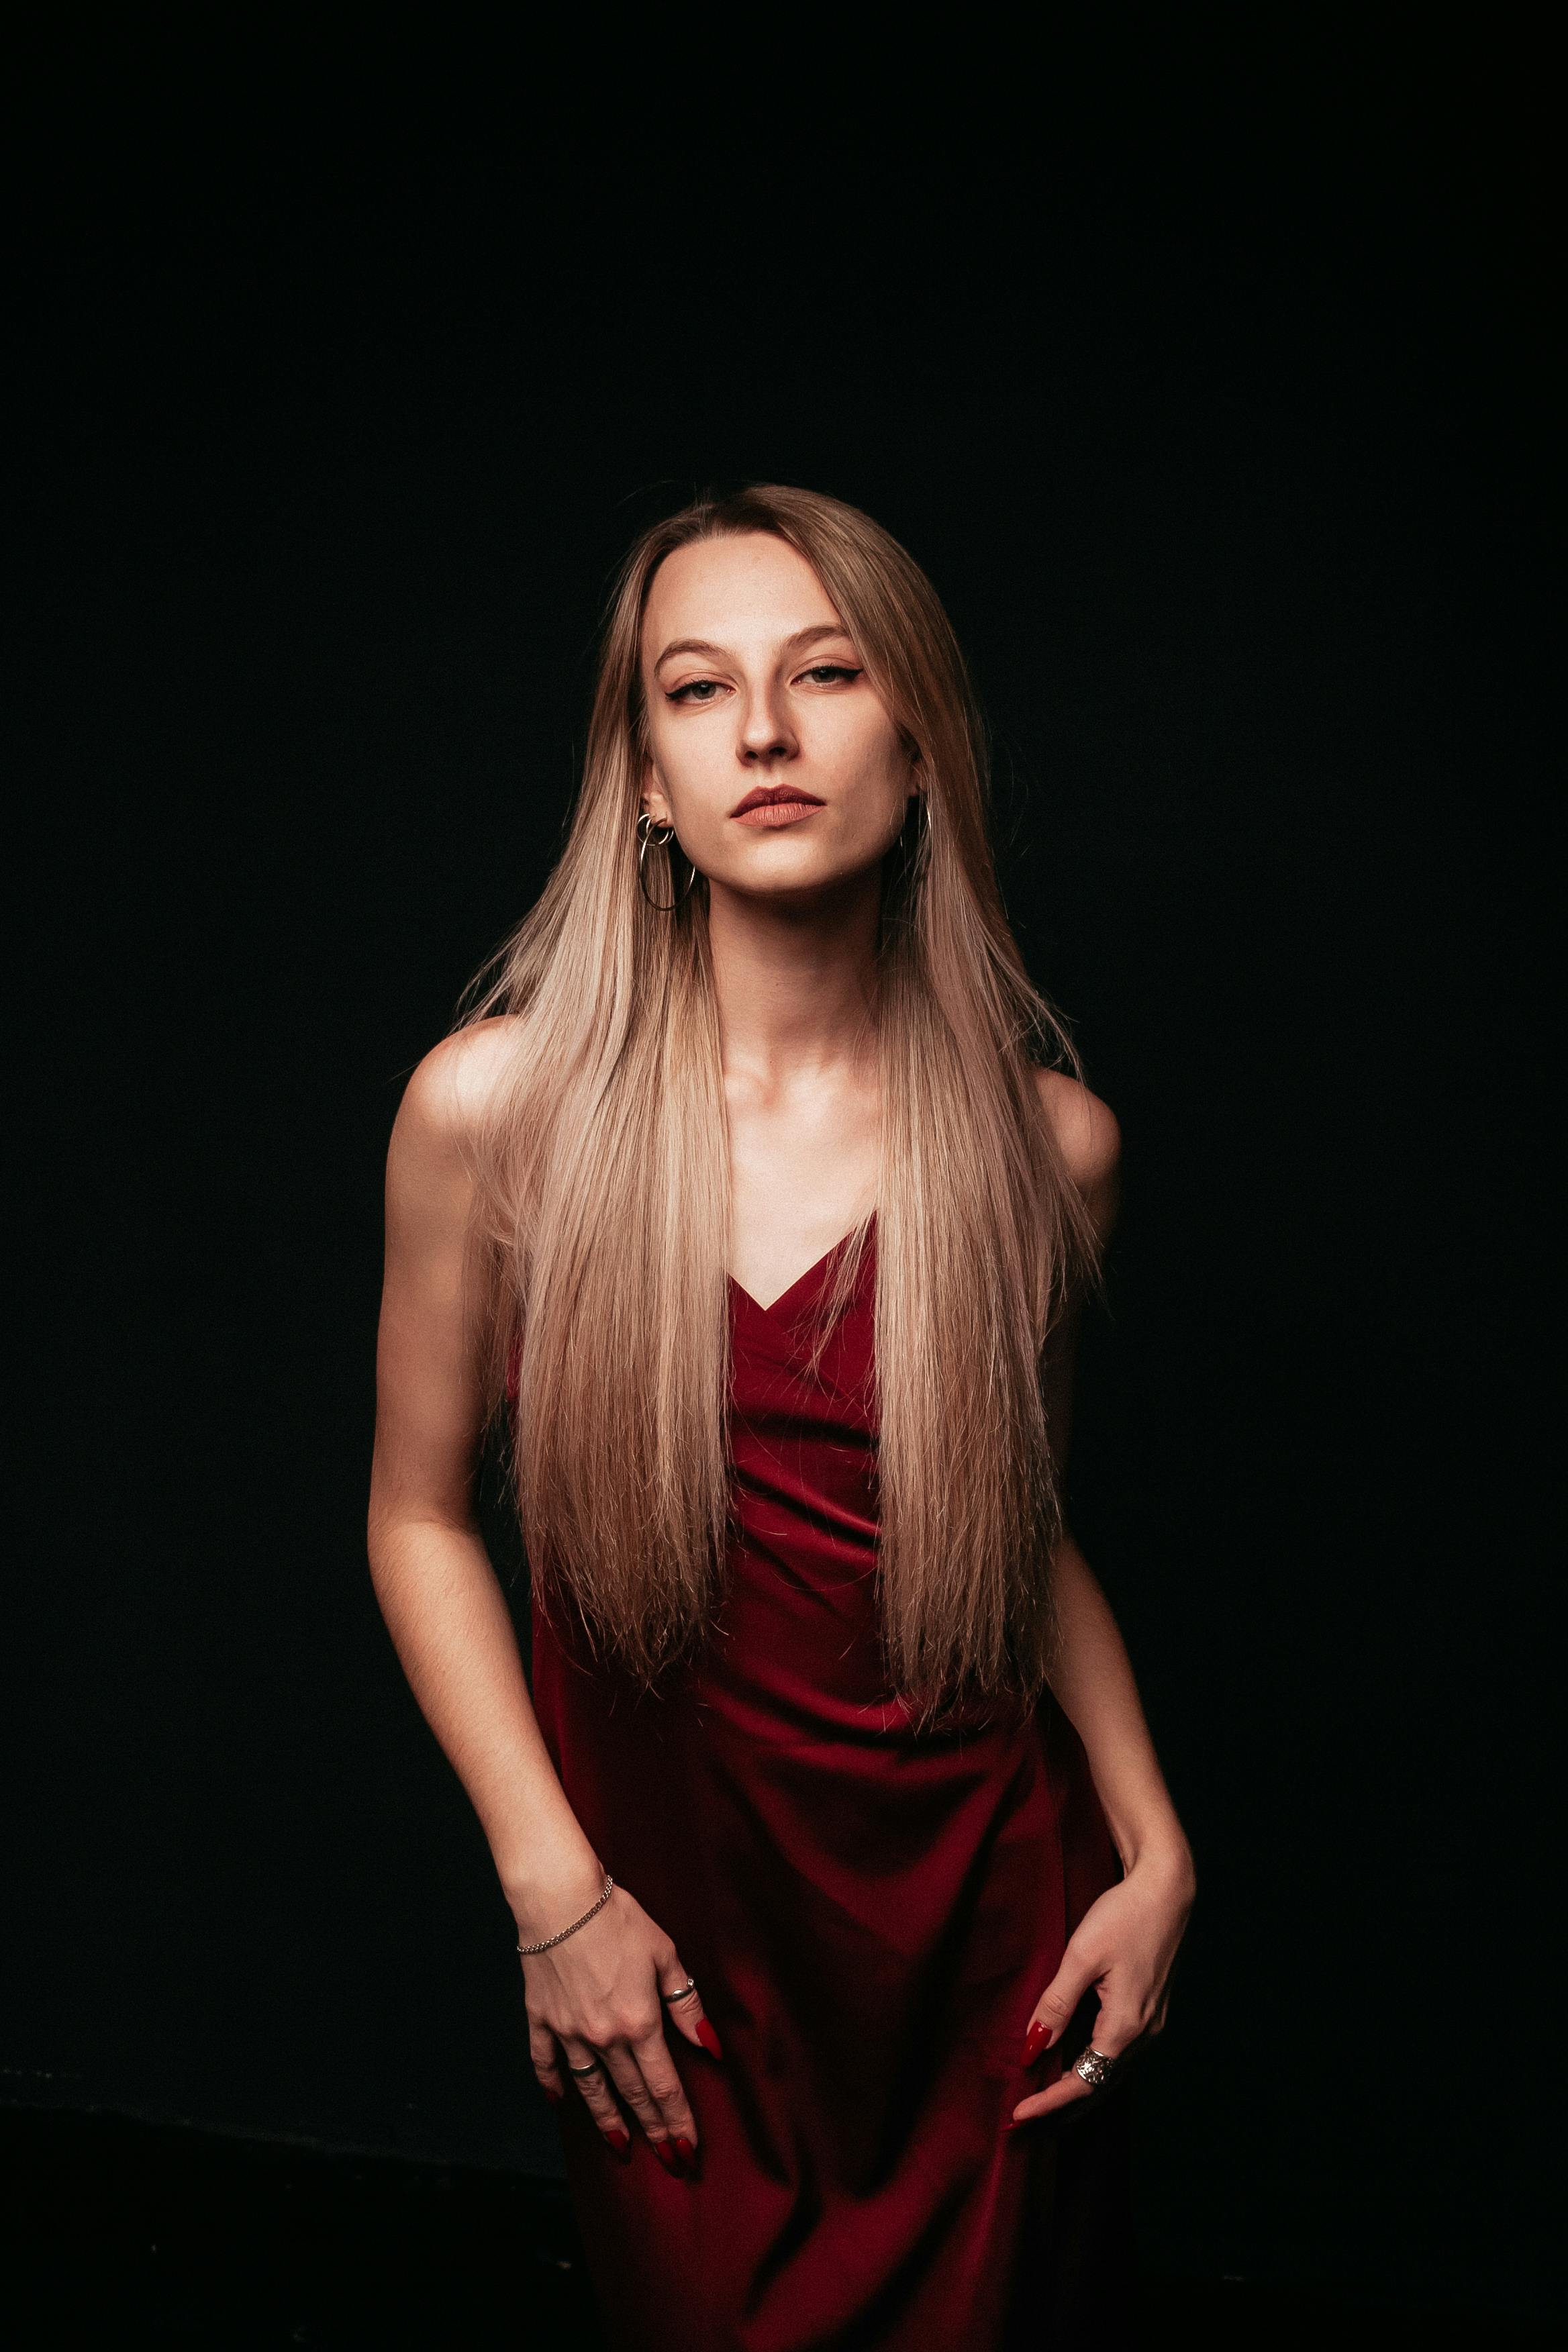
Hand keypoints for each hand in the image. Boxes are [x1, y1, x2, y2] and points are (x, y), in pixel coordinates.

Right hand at [521, 1881, 721, 2173]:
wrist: (559, 1898)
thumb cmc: (617, 1918)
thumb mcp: (665, 1954)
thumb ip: (686, 2004)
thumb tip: (709, 2045)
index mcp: (639, 2023)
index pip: (664, 2086)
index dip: (679, 2121)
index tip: (689, 2150)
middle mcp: (603, 2037)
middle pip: (633, 2094)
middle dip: (654, 2130)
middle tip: (668, 2162)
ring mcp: (568, 2032)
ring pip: (591, 2088)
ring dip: (608, 2120)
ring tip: (621, 2146)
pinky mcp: (540, 2019)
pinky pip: (545, 2060)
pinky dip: (552, 2083)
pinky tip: (559, 2101)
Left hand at [1011, 1841, 1194, 2125]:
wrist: (1166, 1888)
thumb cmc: (1123, 1916)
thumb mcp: (1082, 1956)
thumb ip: (1056, 2004)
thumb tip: (1032, 2047)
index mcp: (1126, 2025)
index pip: (1083, 2082)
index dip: (1049, 2102)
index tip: (1017, 2115)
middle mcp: (1145, 2034)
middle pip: (1100, 2087)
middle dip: (1063, 2108)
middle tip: (1025, 2120)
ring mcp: (1152, 2024)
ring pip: (1111, 2073)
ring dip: (1078, 2090)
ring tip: (1043, 2100)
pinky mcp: (1151, 2011)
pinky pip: (1119, 2054)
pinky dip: (1093, 2068)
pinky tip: (1074, 2065)